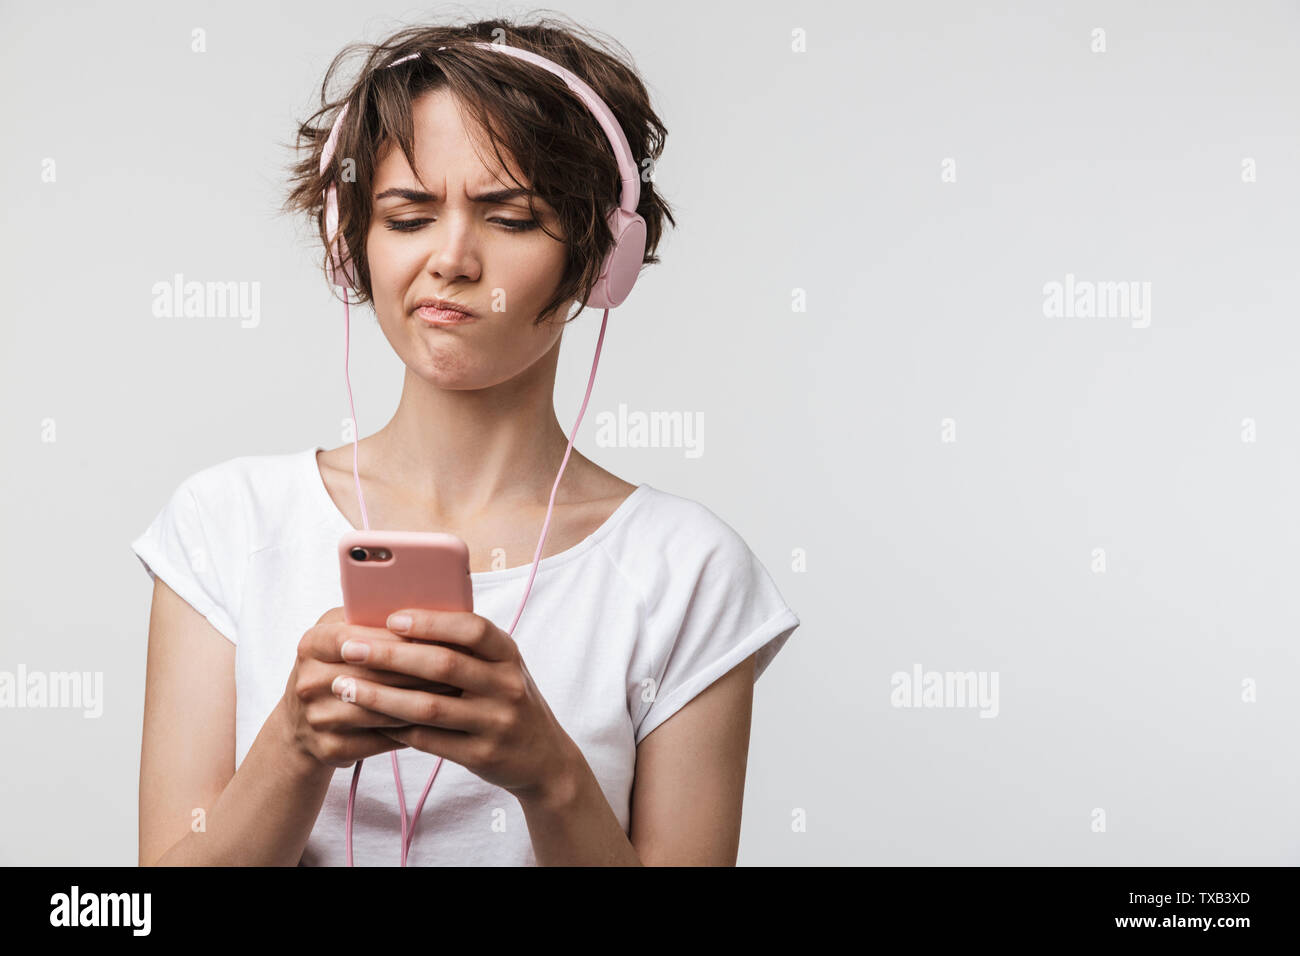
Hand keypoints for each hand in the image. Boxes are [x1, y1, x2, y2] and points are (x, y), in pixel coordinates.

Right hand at [281, 606, 464, 768]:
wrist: (300, 723)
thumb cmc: (337, 666)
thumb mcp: (343, 634)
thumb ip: (373, 618)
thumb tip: (430, 605)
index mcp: (312, 643)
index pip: (362, 638)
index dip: (403, 639)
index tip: (443, 637)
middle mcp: (307, 681)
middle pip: (377, 676)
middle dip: (424, 671)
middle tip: (463, 667)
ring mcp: (316, 718)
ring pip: (384, 710)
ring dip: (425, 702)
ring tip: (458, 693)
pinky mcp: (329, 749)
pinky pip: (382, 739)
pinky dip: (413, 731)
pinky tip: (439, 722)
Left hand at [331, 608, 578, 800]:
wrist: (544, 757)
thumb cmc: (507, 700)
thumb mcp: (500, 667)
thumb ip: (465, 647)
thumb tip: (400, 620)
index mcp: (509, 654)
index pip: (472, 628)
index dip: (431, 622)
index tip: (389, 617)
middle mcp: (507, 686)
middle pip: (443, 665)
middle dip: (390, 655)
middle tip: (350, 648)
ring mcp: (497, 723)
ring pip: (429, 707)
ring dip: (381, 695)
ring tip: (345, 687)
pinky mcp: (482, 755)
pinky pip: (429, 740)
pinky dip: (395, 728)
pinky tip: (368, 718)